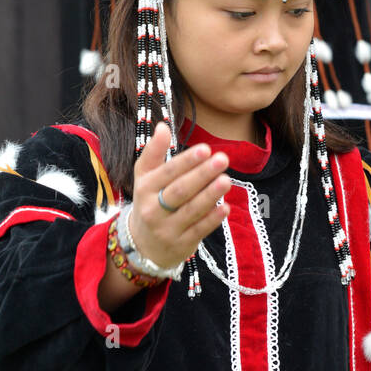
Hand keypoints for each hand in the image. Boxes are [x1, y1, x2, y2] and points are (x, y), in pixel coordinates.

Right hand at [127, 120, 230, 272]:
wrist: (143, 245)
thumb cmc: (150, 201)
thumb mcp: (145, 176)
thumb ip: (154, 151)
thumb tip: (162, 126)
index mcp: (145, 188)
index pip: (167, 173)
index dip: (186, 161)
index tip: (205, 149)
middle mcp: (153, 210)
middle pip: (180, 191)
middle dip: (201, 175)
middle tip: (222, 159)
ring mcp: (167, 229)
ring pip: (191, 211)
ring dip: (210, 195)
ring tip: (227, 180)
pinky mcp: (181, 244)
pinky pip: (199, 230)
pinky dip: (213, 219)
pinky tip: (226, 207)